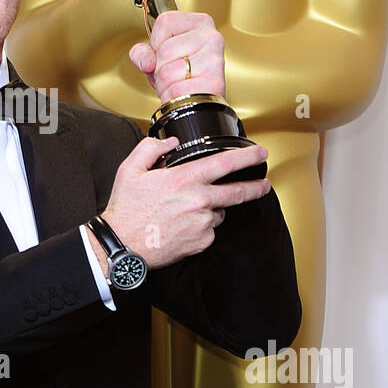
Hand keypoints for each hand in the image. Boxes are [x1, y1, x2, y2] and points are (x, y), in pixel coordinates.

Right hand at [101, 137, 270, 269]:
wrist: (122, 245)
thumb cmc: (126, 209)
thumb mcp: (130, 169)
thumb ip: (152, 148)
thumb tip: (170, 143)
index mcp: (184, 180)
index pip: (225, 163)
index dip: (247, 157)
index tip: (261, 153)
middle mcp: (198, 201)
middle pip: (238, 192)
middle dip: (257, 187)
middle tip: (264, 184)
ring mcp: (202, 224)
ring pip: (219, 212)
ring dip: (213, 208)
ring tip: (188, 210)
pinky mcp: (202, 242)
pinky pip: (210, 230)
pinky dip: (202, 226)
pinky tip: (183, 225)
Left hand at [129, 10, 225, 104]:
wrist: (200, 103)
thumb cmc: (183, 78)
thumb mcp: (158, 58)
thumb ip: (142, 52)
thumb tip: (147, 61)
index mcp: (200, 23)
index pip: (164, 22)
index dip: (156, 43)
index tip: (169, 53)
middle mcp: (211, 37)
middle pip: (164, 50)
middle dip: (160, 69)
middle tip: (173, 74)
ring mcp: (214, 59)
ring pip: (168, 72)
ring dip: (165, 85)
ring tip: (179, 83)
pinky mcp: (214, 82)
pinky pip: (176, 90)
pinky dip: (173, 97)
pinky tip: (184, 93)